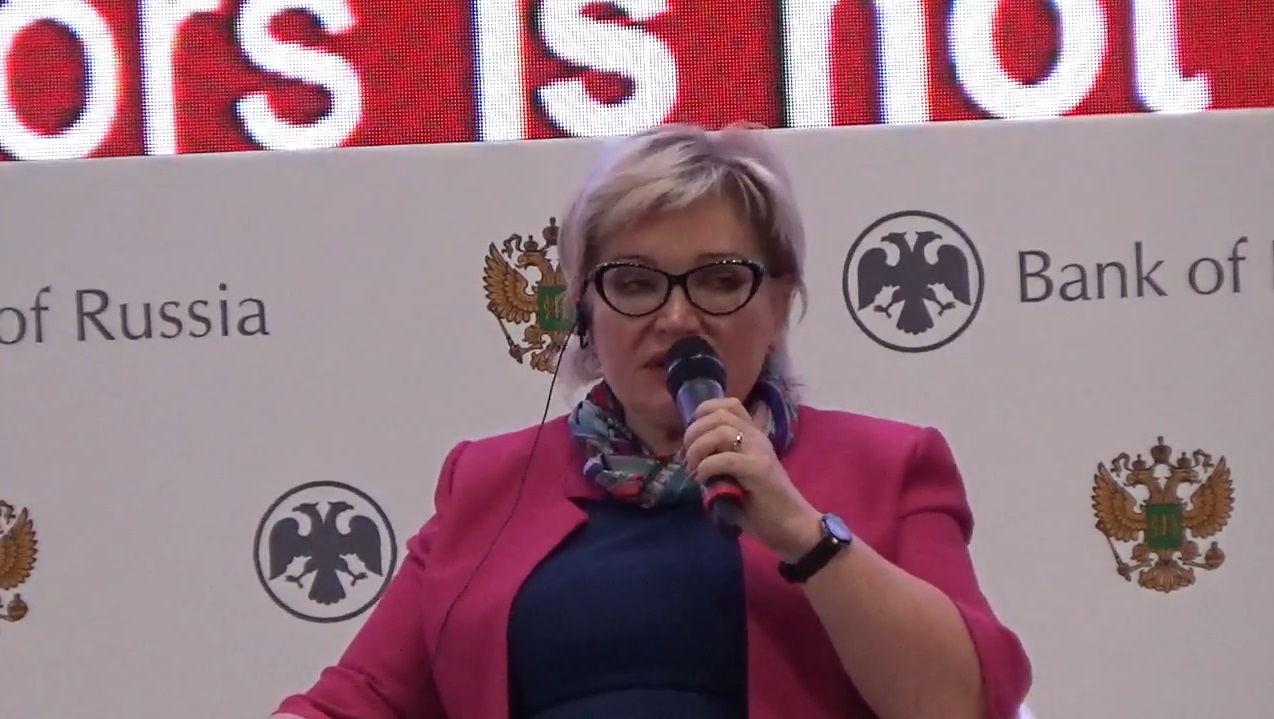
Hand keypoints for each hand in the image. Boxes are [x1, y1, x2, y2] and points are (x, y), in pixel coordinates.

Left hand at [681, 397, 821, 558]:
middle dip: (694, 432)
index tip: (692, 435)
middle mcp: (757, 437)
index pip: (729, 404)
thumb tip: (690, 457)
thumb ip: (720, 459)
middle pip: (718, 415)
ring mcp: (759, 451)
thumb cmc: (761, 505)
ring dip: (698, 449)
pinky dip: (706, 467)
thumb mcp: (736, 475)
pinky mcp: (758, 470)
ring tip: (693, 469)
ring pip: (720, 432)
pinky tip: (703, 479)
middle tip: (687, 456)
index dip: (703, 412)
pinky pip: (724, 458)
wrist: (790, 526)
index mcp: (753, 436)